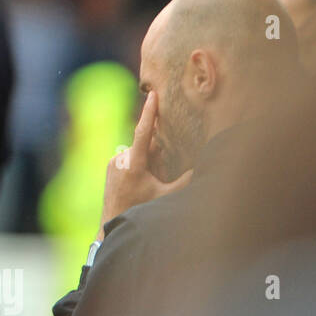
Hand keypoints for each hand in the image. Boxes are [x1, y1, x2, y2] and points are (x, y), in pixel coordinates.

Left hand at [99, 90, 192, 239]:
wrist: (112, 220)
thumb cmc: (139, 208)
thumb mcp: (165, 196)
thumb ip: (185, 182)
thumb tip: (205, 167)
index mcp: (134, 164)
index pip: (143, 133)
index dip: (149, 113)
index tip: (153, 95)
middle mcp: (121, 159)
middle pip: (145, 145)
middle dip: (157, 150)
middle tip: (160, 168)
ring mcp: (113, 162)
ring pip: (137, 152)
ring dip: (148, 158)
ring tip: (148, 180)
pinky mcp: (110, 165)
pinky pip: (129, 158)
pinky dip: (139, 162)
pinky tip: (140, 180)